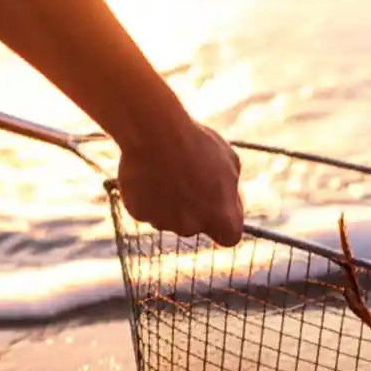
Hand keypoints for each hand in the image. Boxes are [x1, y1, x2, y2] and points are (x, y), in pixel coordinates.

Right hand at [117, 122, 243, 245]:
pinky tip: (148, 173)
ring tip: (166, 170)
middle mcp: (193, 226)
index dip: (225, 221)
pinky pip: (146, 208)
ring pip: (169, 217)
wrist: (155, 133)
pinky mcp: (139, 214)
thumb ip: (231, 188)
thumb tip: (227, 201)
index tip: (218, 204)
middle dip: (193, 207)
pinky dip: (147, 196)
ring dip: (170, 201)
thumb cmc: (196, 142)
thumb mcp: (228, 160)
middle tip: (186, 176)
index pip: (229, 237)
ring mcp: (164, 222)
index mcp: (221, 216)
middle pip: (195, 224)